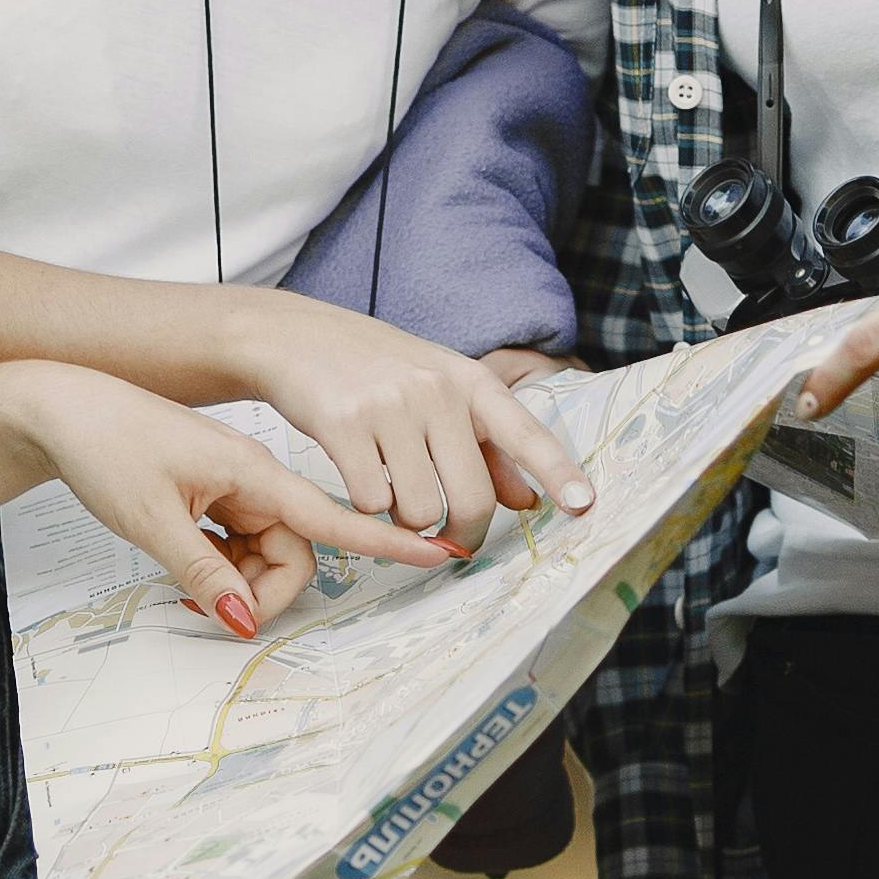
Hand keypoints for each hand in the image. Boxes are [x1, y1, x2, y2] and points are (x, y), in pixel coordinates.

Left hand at [15, 373, 450, 635]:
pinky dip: (217, 567)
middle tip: (204, 604)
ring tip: (181, 579)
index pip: (334, 515)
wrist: (61, 409)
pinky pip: (236, 548)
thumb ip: (204, 573)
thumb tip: (244, 622)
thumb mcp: (150, 519)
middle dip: (261, 591)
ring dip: (233, 581)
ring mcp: (234, 491)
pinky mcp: (213, 499)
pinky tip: (181, 561)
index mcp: (252, 472)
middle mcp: (254, 481)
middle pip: (293, 554)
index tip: (438, 552)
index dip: (386, 541)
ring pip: (263, 557)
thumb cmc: (106, 446)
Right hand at [228, 291, 591, 556]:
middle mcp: (436, 390)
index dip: (558, 472)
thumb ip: (484, 445)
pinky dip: (366, 507)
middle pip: (470, 499)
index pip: (525, 432)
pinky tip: (356, 475)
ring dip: (405, 520)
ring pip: (418, 509)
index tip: (585, 506)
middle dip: (460, 534)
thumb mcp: (437, 392)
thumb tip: (527, 500)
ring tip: (390, 488)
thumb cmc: (374, 370)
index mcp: (469, 380)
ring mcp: (390, 405)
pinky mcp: (343, 424)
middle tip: (450, 542)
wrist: (293, 336)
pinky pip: (371, 502)